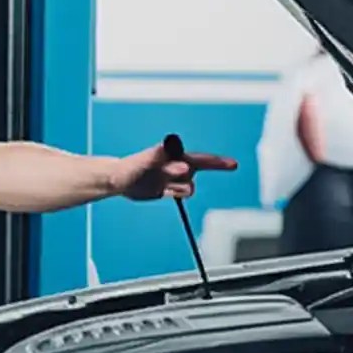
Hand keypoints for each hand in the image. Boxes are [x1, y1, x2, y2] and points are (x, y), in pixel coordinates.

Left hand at [111, 141, 236, 200]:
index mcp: (175, 156)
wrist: (118, 180)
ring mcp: (173, 179)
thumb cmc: (130, 167)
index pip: (202, 159)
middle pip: (196, 174)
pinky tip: (163, 191)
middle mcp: (177, 166)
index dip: (219, 162)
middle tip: (191, 174)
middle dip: (193, 175)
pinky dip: (175, 194)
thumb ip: (164, 161)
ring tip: (160, 186)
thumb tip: (184, 166)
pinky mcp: (168, 190)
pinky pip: (180, 195)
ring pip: (188, 188)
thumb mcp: (145, 162)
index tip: (234, 164)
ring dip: (178, 189)